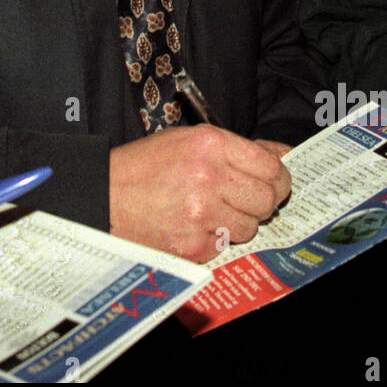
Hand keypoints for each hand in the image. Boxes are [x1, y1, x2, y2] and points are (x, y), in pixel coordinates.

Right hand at [108, 125, 290, 262]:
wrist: (104, 195)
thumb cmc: (143, 166)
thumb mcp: (188, 140)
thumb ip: (237, 149)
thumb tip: (281, 156)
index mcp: (211, 144)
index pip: (271, 166)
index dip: (277, 177)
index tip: (271, 181)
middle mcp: (210, 177)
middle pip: (268, 199)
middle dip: (261, 201)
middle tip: (243, 199)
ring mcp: (202, 214)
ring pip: (250, 226)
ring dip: (237, 222)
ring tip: (210, 210)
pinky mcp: (193, 245)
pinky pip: (224, 245)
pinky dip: (214, 238)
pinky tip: (192, 224)